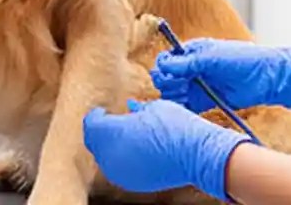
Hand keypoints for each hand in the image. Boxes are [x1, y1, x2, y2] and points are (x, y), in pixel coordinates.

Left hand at [83, 99, 248, 201]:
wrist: (198, 155)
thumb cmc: (177, 127)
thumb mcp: (154, 108)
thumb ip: (136, 109)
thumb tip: (131, 109)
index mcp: (114, 133)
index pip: (92, 124)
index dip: (97, 116)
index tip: (103, 111)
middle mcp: (112, 155)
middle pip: (95, 142)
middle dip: (100, 131)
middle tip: (111, 122)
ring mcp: (121, 172)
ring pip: (105, 157)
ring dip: (109, 146)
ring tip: (124, 135)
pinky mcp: (133, 182)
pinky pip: (118, 168)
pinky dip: (120, 158)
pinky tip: (134, 150)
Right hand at [151, 39, 290, 112]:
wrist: (265, 78)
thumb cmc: (242, 59)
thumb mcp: (213, 58)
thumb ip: (187, 63)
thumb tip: (163, 65)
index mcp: (193, 52)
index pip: (167, 59)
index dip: (164, 66)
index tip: (169, 72)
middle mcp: (192, 69)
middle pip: (166, 77)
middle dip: (167, 81)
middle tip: (180, 85)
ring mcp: (197, 86)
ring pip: (173, 92)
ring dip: (174, 95)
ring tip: (186, 94)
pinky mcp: (203, 102)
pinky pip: (186, 106)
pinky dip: (181, 108)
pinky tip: (185, 107)